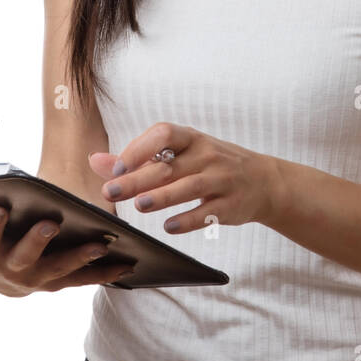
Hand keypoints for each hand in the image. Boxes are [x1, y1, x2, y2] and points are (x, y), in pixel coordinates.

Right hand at [0, 183, 133, 295]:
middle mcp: (13, 272)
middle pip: (26, 258)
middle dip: (38, 241)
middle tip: (51, 223)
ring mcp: (39, 280)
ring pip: (61, 271)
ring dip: (81, 258)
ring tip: (101, 242)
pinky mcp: (63, 282)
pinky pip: (85, 279)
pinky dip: (106, 272)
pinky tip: (127, 261)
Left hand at [87, 123, 280, 234]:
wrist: (264, 181)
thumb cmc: (212, 164)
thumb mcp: (182, 153)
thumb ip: (138, 158)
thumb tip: (95, 161)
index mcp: (192, 139)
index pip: (164, 134)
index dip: (139, 148)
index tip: (117, 167)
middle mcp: (207, 155)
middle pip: (169, 166)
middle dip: (137, 178)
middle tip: (110, 192)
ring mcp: (221, 180)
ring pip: (189, 186)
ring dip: (162, 196)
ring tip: (139, 205)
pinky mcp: (231, 205)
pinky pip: (208, 213)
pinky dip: (188, 220)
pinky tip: (169, 227)